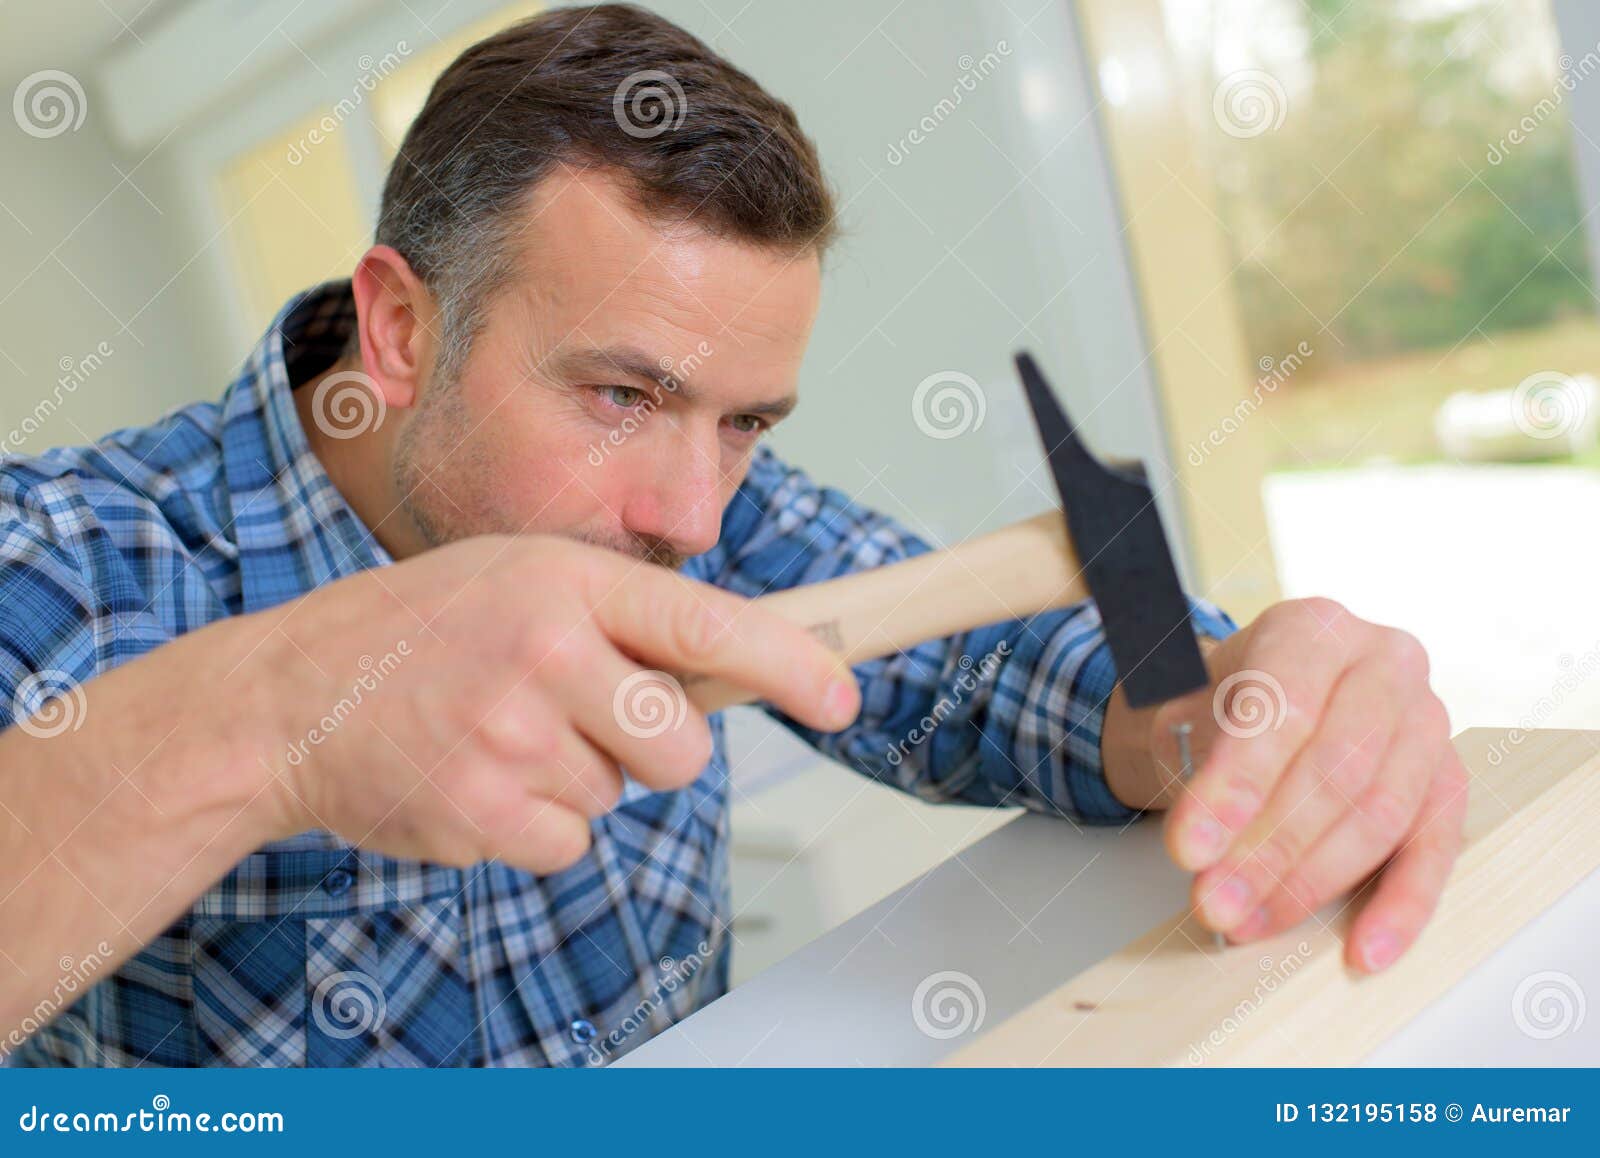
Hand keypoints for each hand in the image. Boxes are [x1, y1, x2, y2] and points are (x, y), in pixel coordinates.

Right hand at [256, 534, 859, 873]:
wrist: (292, 696)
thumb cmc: (425, 630)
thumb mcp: (527, 578)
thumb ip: (625, 615)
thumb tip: (742, 666)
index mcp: (567, 581)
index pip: (710, 627)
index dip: (791, 667)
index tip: (843, 696)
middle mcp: (545, 651)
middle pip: (682, 748)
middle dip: (657, 751)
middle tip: (586, 718)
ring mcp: (510, 735)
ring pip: (618, 796)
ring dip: (578, 779)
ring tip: (502, 732)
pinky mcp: (481, 812)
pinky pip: (570, 844)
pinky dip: (537, 825)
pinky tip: (480, 777)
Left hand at [1150, 598, 1467, 971]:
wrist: (1253, 698)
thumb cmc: (1220, 704)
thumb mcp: (1184, 707)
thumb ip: (1192, 761)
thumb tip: (1201, 846)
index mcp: (1313, 627)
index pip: (1281, 707)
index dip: (1235, 784)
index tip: (1189, 847)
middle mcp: (1385, 664)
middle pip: (1335, 769)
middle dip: (1266, 848)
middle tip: (1211, 900)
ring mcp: (1428, 722)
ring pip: (1380, 816)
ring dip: (1308, 883)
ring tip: (1245, 922)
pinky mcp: (1447, 782)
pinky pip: (1434, 851)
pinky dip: (1400, 906)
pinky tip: (1365, 949)